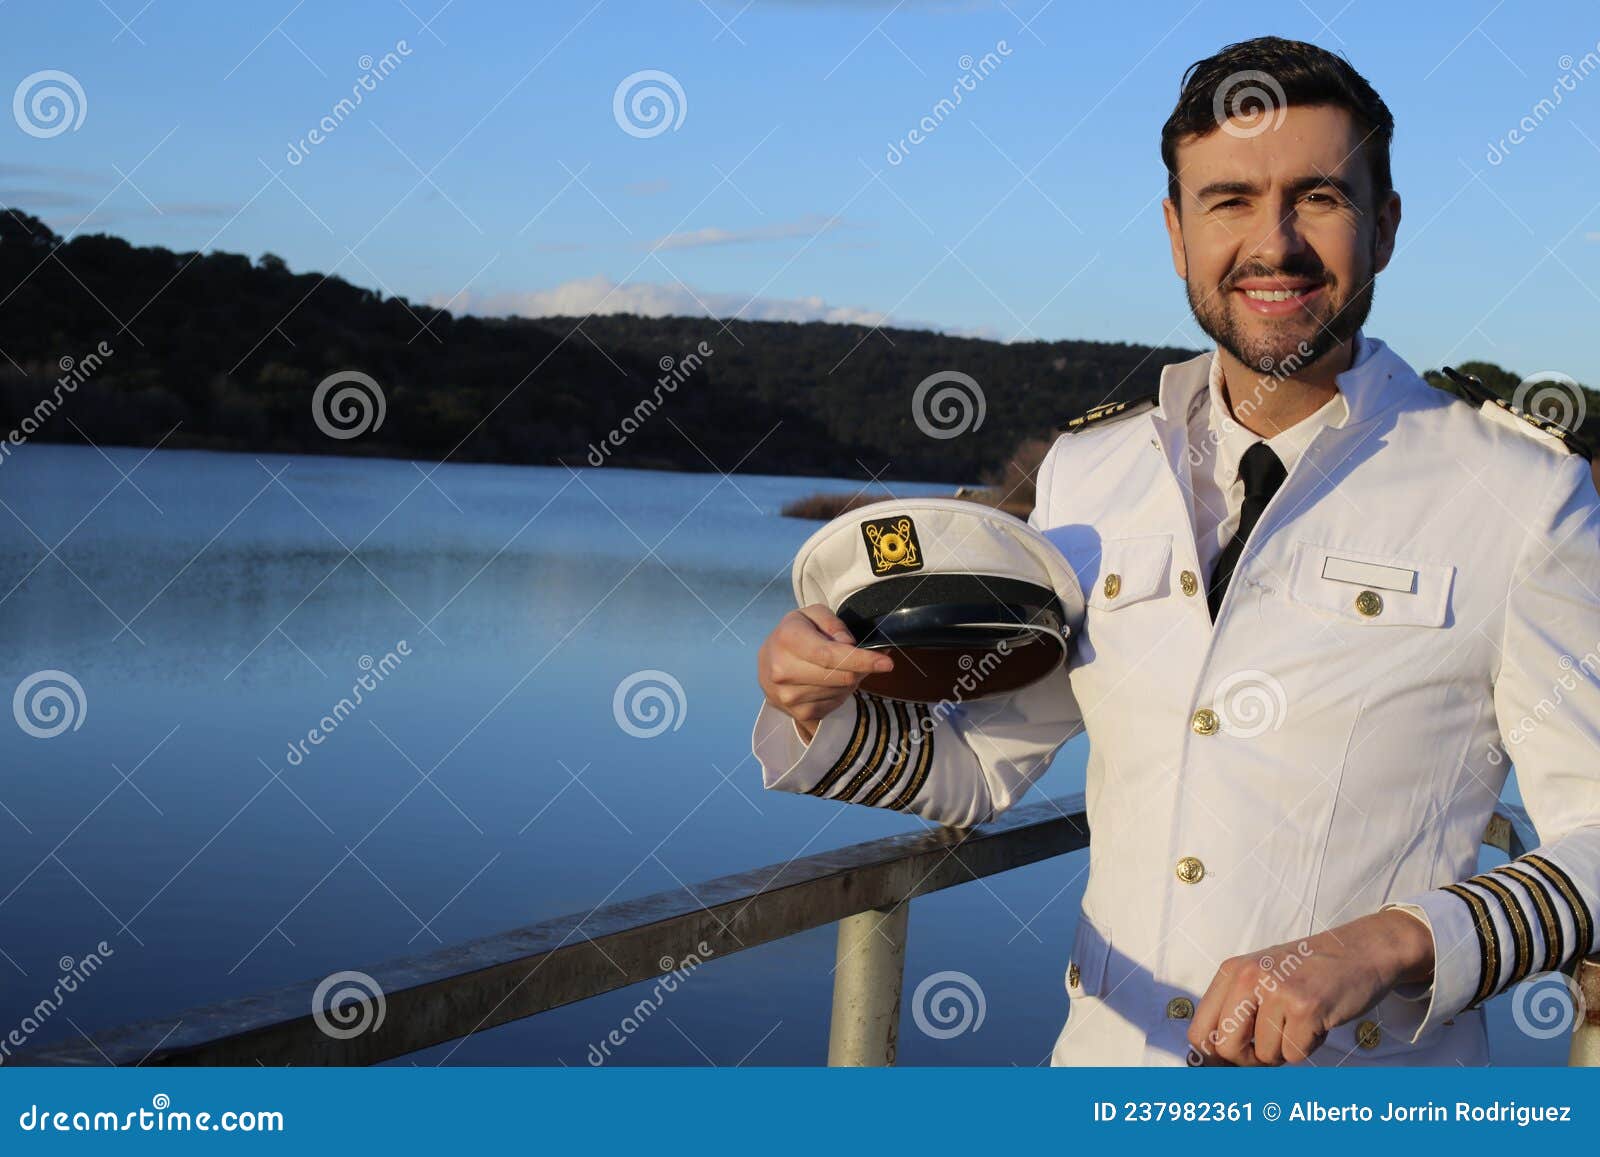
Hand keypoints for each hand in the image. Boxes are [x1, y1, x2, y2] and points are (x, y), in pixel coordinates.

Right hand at [757, 604, 892, 741]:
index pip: (830, 655)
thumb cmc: (796, 634)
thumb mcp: (812, 614)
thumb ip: (832, 623)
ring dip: (850, 681)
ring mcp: (787, 696)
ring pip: (841, 692)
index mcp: (787, 640)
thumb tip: (849, 644)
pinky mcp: (796, 714)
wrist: (767, 662)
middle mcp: (783, 671)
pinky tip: (830, 682)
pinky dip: (839, 694)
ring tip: (839, 668)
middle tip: (865, 659)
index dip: (862, 660)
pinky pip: (833, 706)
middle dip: (861, 668)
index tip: (886, 663)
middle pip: (841, 677)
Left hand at [1187, 908, 1433, 1065]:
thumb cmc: (1308, 972)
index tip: (1230, 1065)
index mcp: (1231, 972)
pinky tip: (1317, 1021)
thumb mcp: (1261, 978)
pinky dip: (1307, 1047)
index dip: (1213, 1057)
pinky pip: (1294, 1054)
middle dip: (1248, 1060)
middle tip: (1270, 1046)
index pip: (1199, 1031)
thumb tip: (1211, 1062)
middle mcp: (1248, 978)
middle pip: (1225, 1049)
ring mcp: (1276, 992)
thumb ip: (1235, 1011)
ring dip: (1285, 1050)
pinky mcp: (1306, 1008)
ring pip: (1266, 1056)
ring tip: (1300, 1021)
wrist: (1360, 950)